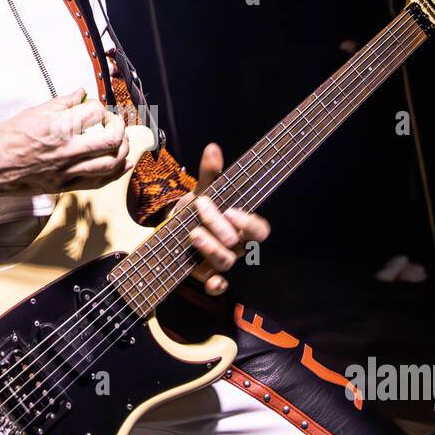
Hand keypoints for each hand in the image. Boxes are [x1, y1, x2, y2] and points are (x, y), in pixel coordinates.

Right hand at [0, 87, 132, 196]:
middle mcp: (66, 150)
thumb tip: (80, 93)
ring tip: (120, 141)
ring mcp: (67, 171)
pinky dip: (116, 172)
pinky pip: (99, 181)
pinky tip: (123, 163)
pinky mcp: (65, 186)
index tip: (94, 108)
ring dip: (122, 149)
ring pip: (111, 162)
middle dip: (118, 126)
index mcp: (58, 127)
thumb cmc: (4, 139)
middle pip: (112, 138)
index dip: (98, 107)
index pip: (95, 112)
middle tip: (113, 122)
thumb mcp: (34, 112)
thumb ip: (62, 103)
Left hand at [173, 142, 270, 295]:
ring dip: (211, 247)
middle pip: (239, 243)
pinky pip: (217, 286)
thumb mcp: (203, 191)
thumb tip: (213, 148)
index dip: (249, 223)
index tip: (231, 211)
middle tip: (200, 207)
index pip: (260, 230)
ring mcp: (221, 261)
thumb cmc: (197, 211)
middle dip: (219, 226)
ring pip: (226, 262)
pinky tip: (209, 280)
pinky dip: (215, 285)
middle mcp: (236, 246)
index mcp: (240, 225)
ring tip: (192, 233)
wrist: (174, 231)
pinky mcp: (206, 275)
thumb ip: (210, 173)